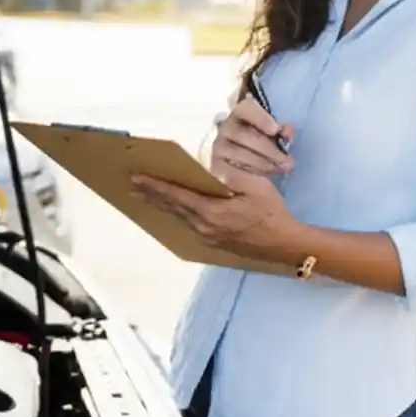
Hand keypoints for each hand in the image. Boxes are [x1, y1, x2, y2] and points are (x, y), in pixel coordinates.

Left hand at [131, 165, 301, 262]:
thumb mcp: (256, 186)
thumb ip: (231, 177)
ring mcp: (207, 237)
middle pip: (171, 208)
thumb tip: (211, 172)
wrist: (283, 244)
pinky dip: (175, 214)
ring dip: (160, 205)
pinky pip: (187, 225)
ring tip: (144, 196)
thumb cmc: (271, 212)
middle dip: (151, 195)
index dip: (155, 185)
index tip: (137, 177)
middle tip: (132, 185)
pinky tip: (171, 210)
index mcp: (211, 212)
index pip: (176, 195)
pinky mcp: (213, 242)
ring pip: (178, 217)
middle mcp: (203, 226)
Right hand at [210, 96, 295, 177]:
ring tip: (280, 171)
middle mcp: (225, 127)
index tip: (276, 131)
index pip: (246, 109)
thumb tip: (288, 131)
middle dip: (270, 150)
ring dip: (263, 164)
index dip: (261, 118)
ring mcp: (218, 147)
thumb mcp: (274, 139)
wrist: (241, 170)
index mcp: (240, 115)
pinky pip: (232, 172)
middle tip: (289, 163)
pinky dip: (250, 176)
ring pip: (240, 154)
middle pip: (246, 135)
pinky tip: (264, 180)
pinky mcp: (215, 167)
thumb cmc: (261, 148)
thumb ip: (282, 133)